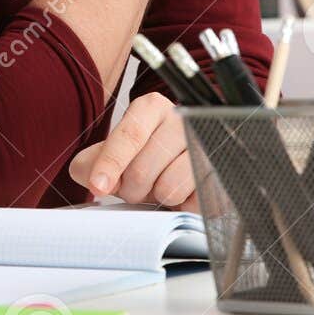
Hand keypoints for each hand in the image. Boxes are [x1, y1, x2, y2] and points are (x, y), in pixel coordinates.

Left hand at [68, 93, 197, 209]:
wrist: (183, 166)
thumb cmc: (144, 157)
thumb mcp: (110, 154)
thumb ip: (90, 163)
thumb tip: (94, 179)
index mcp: (151, 107)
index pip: (129, 135)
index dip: (110, 164)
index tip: (98, 186)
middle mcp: (183, 119)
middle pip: (143, 170)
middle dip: (132, 189)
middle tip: (138, 185)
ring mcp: (207, 145)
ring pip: (169, 189)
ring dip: (158, 198)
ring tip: (162, 184)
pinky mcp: (223, 174)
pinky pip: (193, 204)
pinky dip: (181, 206)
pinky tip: (183, 192)